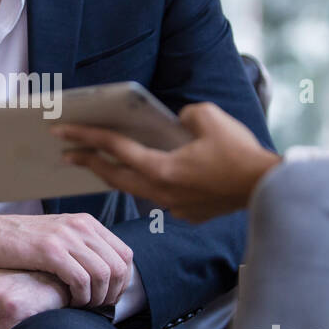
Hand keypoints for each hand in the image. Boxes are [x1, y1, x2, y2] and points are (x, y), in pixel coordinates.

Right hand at [0, 212, 132, 308]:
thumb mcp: (55, 240)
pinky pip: (82, 280)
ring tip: (82, 307)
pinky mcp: (51, 251)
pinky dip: (81, 298)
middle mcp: (80, 226)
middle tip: (98, 308)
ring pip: (104, 274)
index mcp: (85, 222)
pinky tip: (69, 303)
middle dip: (113, 292)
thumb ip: (79, 251)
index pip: (124, 253)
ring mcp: (67, 237)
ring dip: (97, 298)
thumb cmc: (16, 246)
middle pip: (120, 265)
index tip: (109, 298)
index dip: (122, 281)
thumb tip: (103, 276)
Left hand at [52, 103, 280, 222]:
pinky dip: (147, 184)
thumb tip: (177, 122)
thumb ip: (184, 115)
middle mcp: (161, 192)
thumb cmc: (241, 153)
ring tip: (97, 163)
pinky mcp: (188, 214)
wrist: (268, 189)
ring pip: (134, 189)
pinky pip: (159, 197)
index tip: (61, 131)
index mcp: (162, 168)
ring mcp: (173, 207)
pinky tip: (146, 175)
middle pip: (114, 176)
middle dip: (87, 161)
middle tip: (65, 151)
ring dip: (115, 175)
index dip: (85, 136)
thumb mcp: (209, 117)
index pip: (114, 149)